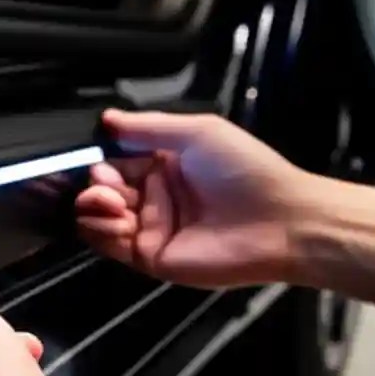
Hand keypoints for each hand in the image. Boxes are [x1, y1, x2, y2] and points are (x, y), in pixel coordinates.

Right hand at [76, 109, 315, 286]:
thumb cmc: (246, 170)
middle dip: (96, 186)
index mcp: (164, 164)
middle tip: (107, 186)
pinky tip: (117, 222)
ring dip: (94, 209)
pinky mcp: (151, 257)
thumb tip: (106, 118)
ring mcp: (152, 228)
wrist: (280, 221)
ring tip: (112, 204)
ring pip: (99, 219)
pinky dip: (102, 232)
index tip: (99, 161)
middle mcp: (155, 196)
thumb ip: (147, 127)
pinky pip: (111, 245)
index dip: (101, 162)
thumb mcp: (198, 132)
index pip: (115, 162)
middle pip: (102, 191)